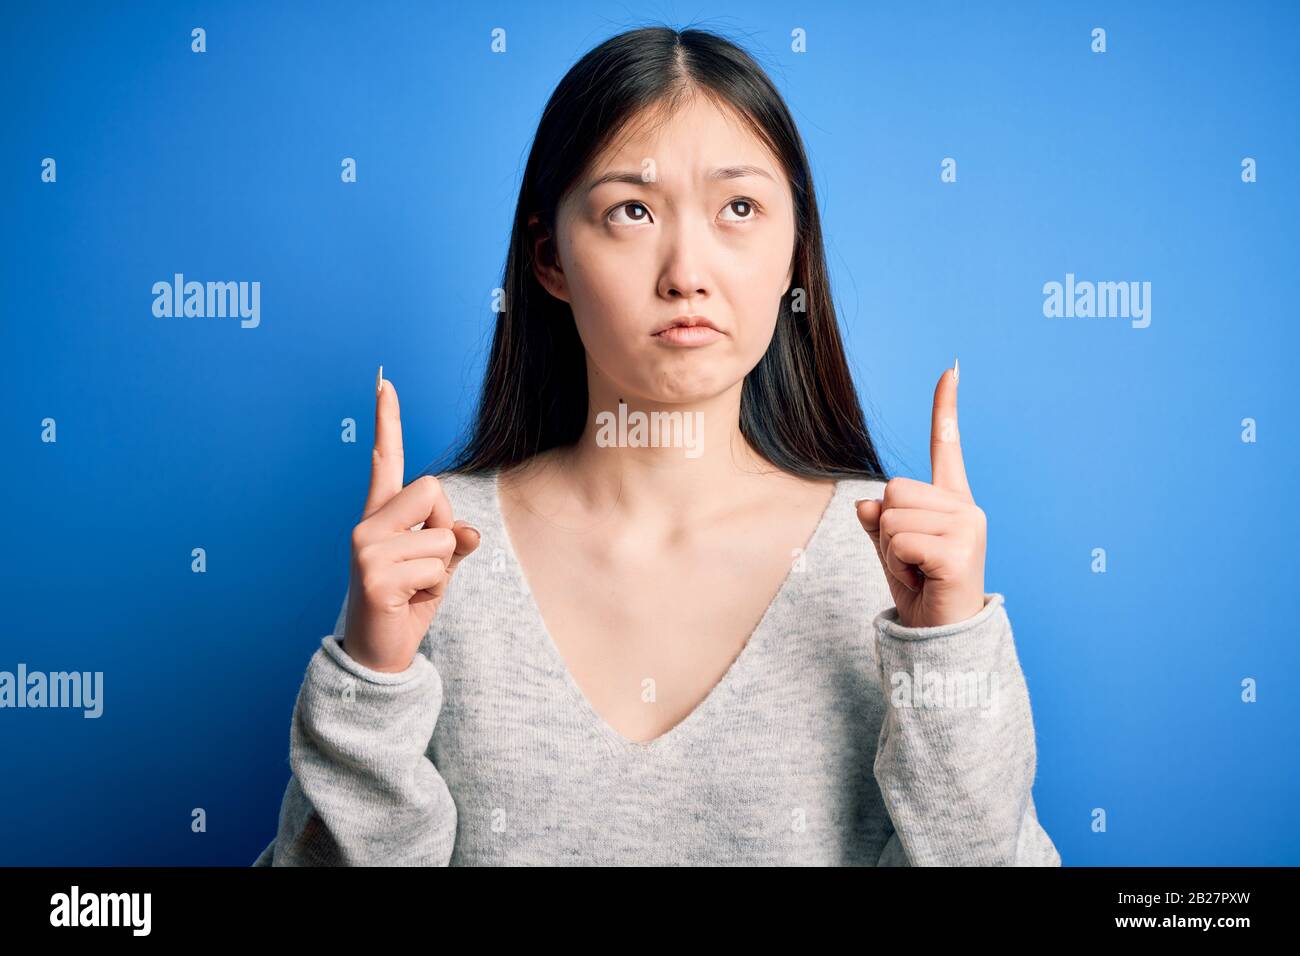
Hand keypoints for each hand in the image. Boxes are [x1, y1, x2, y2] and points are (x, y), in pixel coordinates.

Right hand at [342, 369, 480, 671]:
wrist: (379, 653)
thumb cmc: (409, 604)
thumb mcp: (439, 566)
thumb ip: (453, 539)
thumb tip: (469, 531)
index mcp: (380, 516)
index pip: (386, 461)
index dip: (388, 421)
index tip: (384, 380)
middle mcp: (366, 525)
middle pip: (434, 490)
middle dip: (446, 528)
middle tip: (424, 564)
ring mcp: (365, 549)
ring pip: (442, 535)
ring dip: (442, 567)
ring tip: (413, 588)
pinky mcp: (373, 575)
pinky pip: (436, 566)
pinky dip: (435, 587)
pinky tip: (407, 601)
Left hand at [856, 362, 986, 627]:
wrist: (940, 637)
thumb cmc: (919, 589)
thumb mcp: (890, 548)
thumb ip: (879, 519)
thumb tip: (868, 504)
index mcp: (950, 501)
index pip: (944, 448)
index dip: (944, 409)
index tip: (950, 369)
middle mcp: (965, 508)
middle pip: (894, 489)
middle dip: (888, 527)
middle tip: (912, 559)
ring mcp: (967, 527)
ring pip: (892, 515)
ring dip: (891, 548)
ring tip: (917, 570)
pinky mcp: (959, 551)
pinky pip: (898, 540)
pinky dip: (897, 563)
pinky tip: (923, 578)